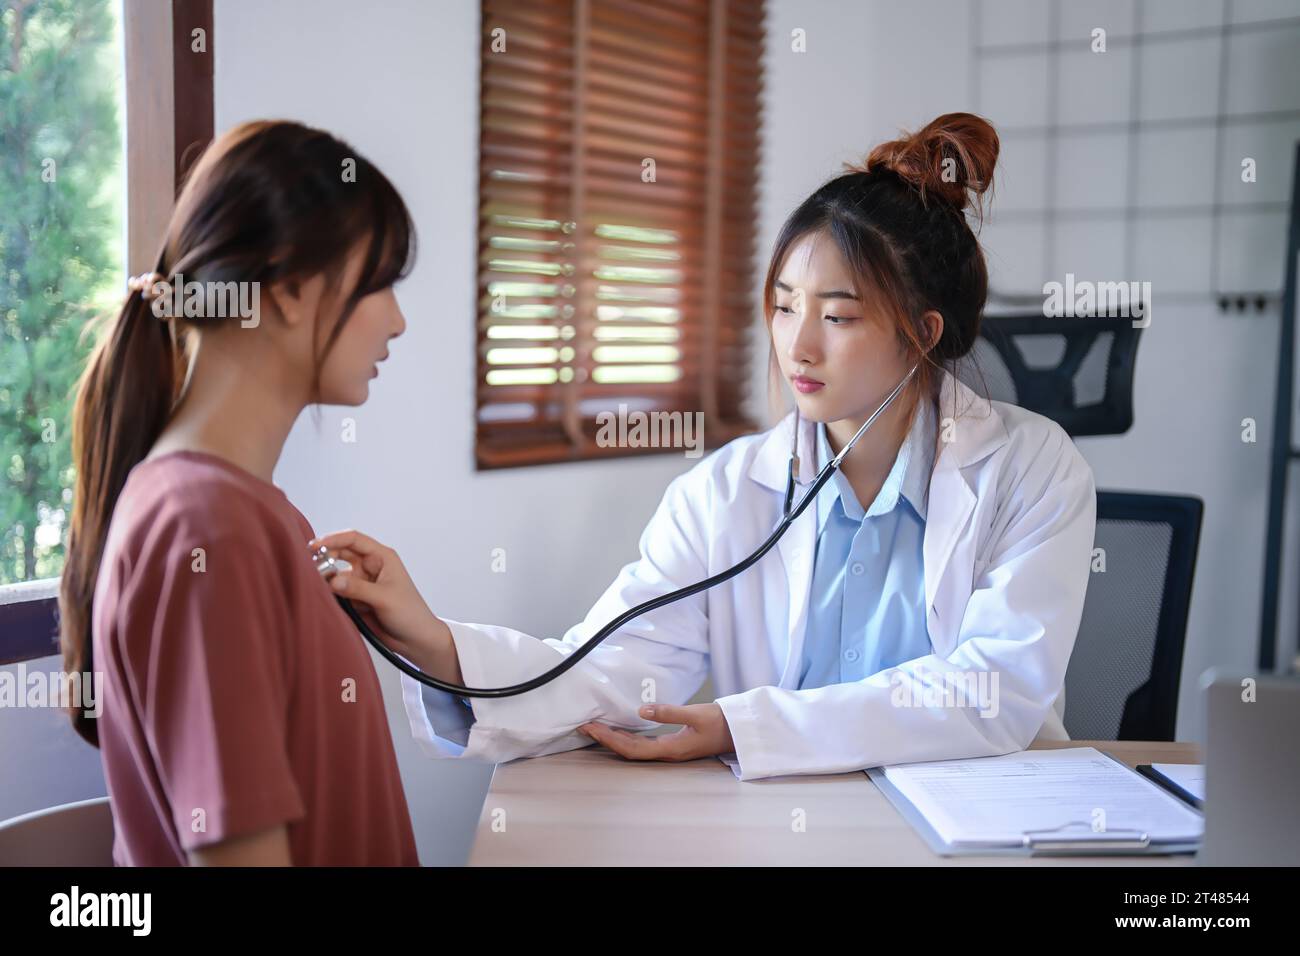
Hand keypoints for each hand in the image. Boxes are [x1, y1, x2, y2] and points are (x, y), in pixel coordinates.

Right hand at [308, 529, 456, 679]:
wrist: (415, 640)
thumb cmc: (411, 614)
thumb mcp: (384, 598)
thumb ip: (358, 588)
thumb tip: (333, 580)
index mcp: (382, 557)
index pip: (354, 539)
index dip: (334, 539)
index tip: (316, 545)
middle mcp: (370, 567)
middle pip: (341, 554)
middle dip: (325, 558)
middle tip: (308, 565)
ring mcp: (361, 583)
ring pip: (336, 575)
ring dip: (325, 579)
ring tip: (316, 586)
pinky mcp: (355, 599)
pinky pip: (337, 592)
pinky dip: (329, 595)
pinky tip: (324, 599)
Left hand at [577, 703, 734, 762]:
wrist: (738, 731)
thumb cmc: (719, 722)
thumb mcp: (695, 714)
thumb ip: (668, 712)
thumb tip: (640, 710)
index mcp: (669, 749)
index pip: (631, 748)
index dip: (609, 740)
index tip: (592, 728)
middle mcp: (666, 754)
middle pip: (628, 751)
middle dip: (605, 740)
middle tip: (585, 727)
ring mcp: (668, 751)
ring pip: (634, 749)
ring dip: (614, 740)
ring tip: (596, 728)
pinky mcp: (672, 745)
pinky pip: (643, 745)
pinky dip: (627, 738)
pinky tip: (620, 731)